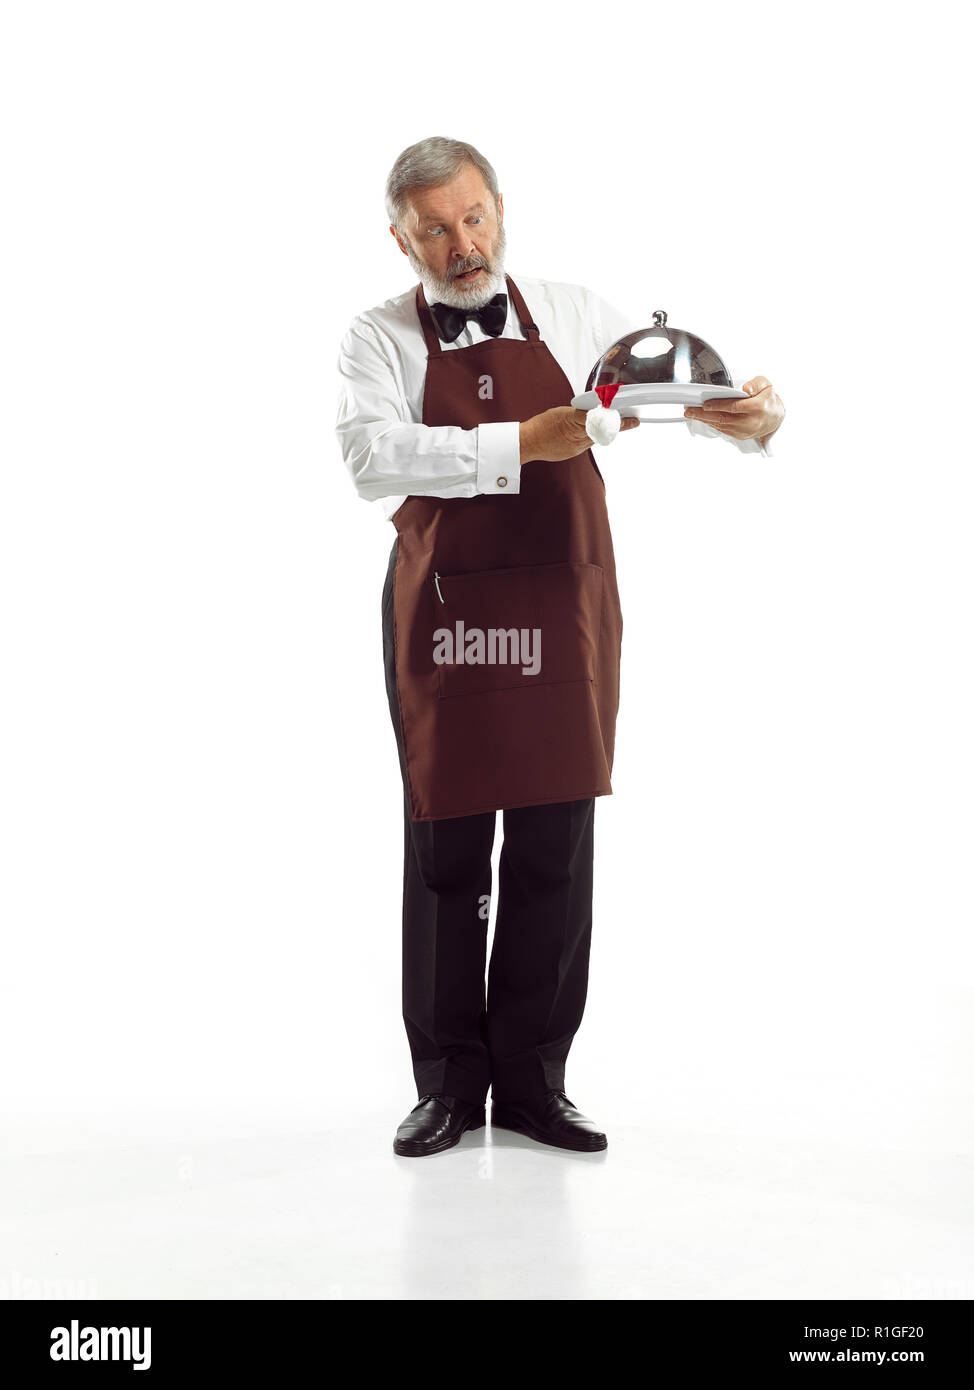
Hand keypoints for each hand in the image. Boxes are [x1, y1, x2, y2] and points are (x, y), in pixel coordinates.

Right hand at [519, 406, 638, 462]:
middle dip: (617, 425)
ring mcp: (576, 448)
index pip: (602, 420)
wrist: (527, 443)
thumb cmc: (541, 426)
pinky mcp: (573, 453)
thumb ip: (580, 412)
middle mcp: (577, 437)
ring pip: (597, 438)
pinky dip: (591, 437)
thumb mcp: (562, 412)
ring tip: (614, 423)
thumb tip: (593, 411)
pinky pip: (587, 444)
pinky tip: (591, 432)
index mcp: (575, 423)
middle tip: (632, 421)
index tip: (633, 420)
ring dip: (605, 431)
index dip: (618, 421)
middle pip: (604, 431)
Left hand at [683, 376, 783, 443]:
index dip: (718, 405)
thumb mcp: (766, 385)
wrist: (775, 418)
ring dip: (704, 420)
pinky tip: (702, 418)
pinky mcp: (739, 436)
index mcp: (758, 407)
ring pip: (721, 425)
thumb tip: (746, 388)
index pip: (734, 407)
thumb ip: (756, 384)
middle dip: (704, 415)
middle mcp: (751, 421)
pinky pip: (722, 430)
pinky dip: (711, 424)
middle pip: (723, 418)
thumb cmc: (768, 400)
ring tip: (692, 413)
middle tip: (690, 411)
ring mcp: (744, 431)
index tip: (705, 404)